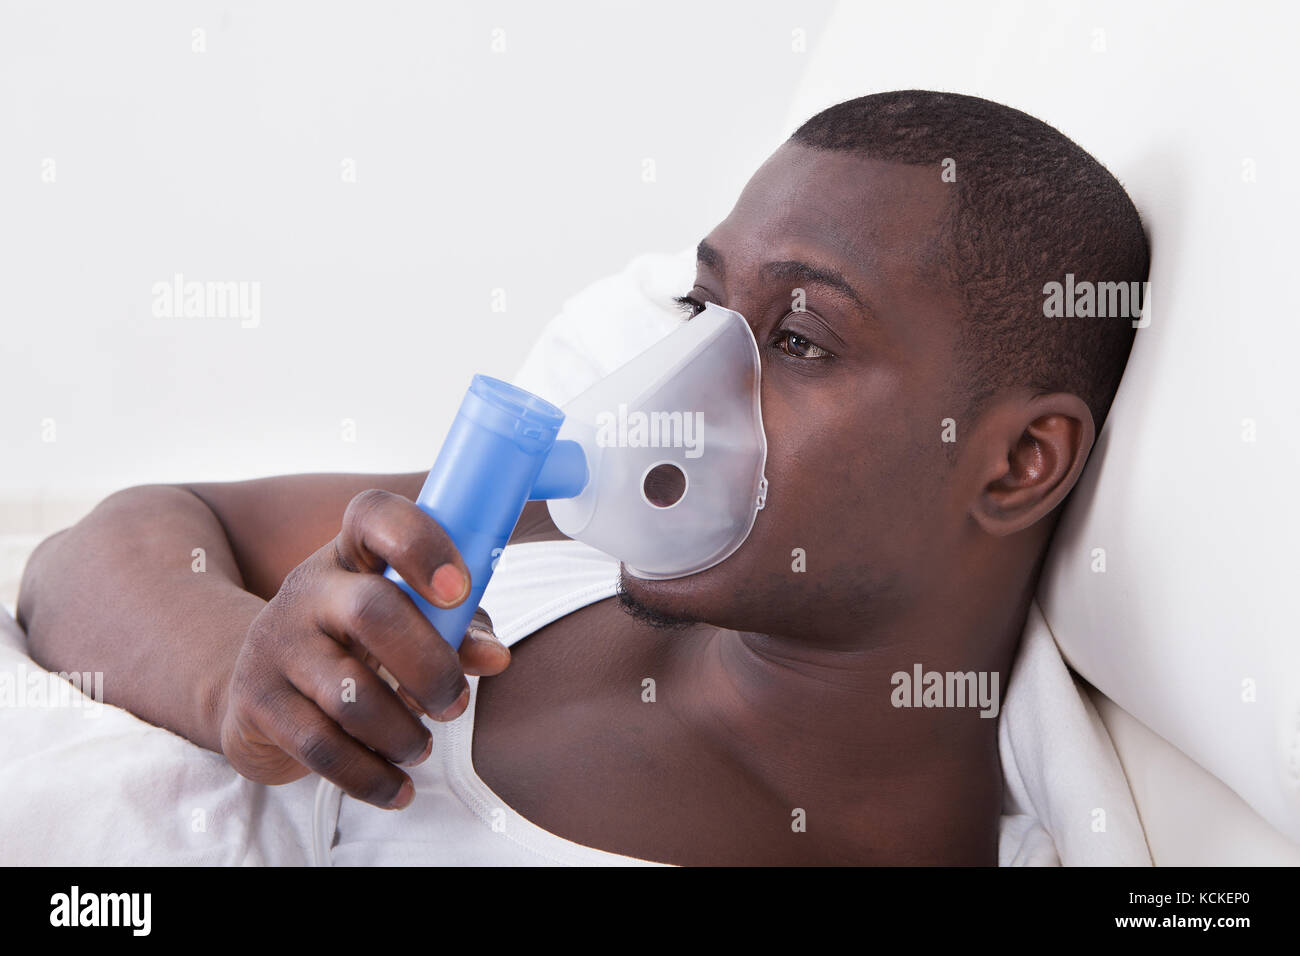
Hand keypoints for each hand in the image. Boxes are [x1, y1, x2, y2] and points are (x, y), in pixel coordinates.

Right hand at [216, 489, 510, 808]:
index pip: (375, 515)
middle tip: (454, 704)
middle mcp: (308, 589)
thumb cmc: (362, 649)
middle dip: (429, 667)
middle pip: (371, 611)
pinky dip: (372, 777)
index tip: (458, 590)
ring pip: (349, 693)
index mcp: (353, 555)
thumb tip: (496, 658)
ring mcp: (275, 643)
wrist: (264, 694)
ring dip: (403, 733)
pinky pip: (322, 747)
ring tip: (419, 747)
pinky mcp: (256, 702)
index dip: (420, 544)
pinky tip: (399, 788)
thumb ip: (459, 631)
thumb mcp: (412, 626)